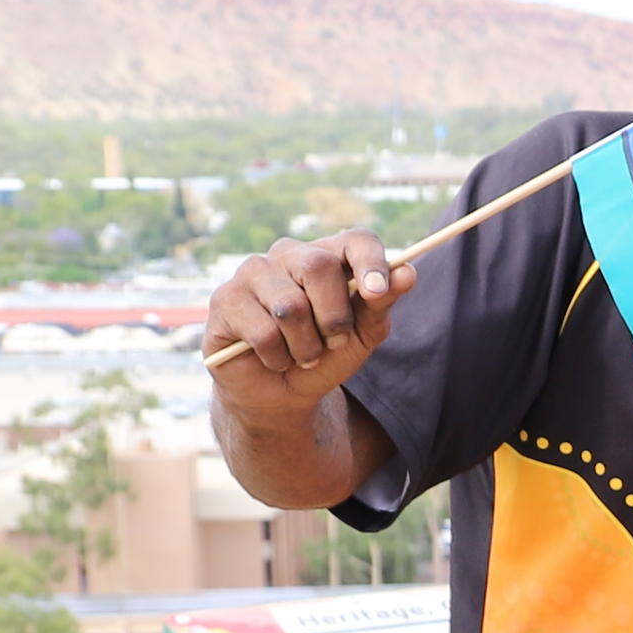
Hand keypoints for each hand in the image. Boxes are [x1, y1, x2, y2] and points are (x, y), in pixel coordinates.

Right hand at [206, 233, 410, 408]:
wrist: (283, 393)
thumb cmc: (326, 355)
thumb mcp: (363, 333)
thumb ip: (382, 303)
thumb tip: (408, 273)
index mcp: (328, 254)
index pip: (355, 239)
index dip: (370, 262)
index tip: (377, 294)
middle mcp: (288, 254)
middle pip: (318, 266)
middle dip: (334, 316)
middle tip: (333, 342)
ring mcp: (252, 273)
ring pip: (289, 305)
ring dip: (306, 345)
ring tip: (303, 355)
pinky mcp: (225, 299)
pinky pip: (263, 331)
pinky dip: (278, 356)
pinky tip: (275, 359)